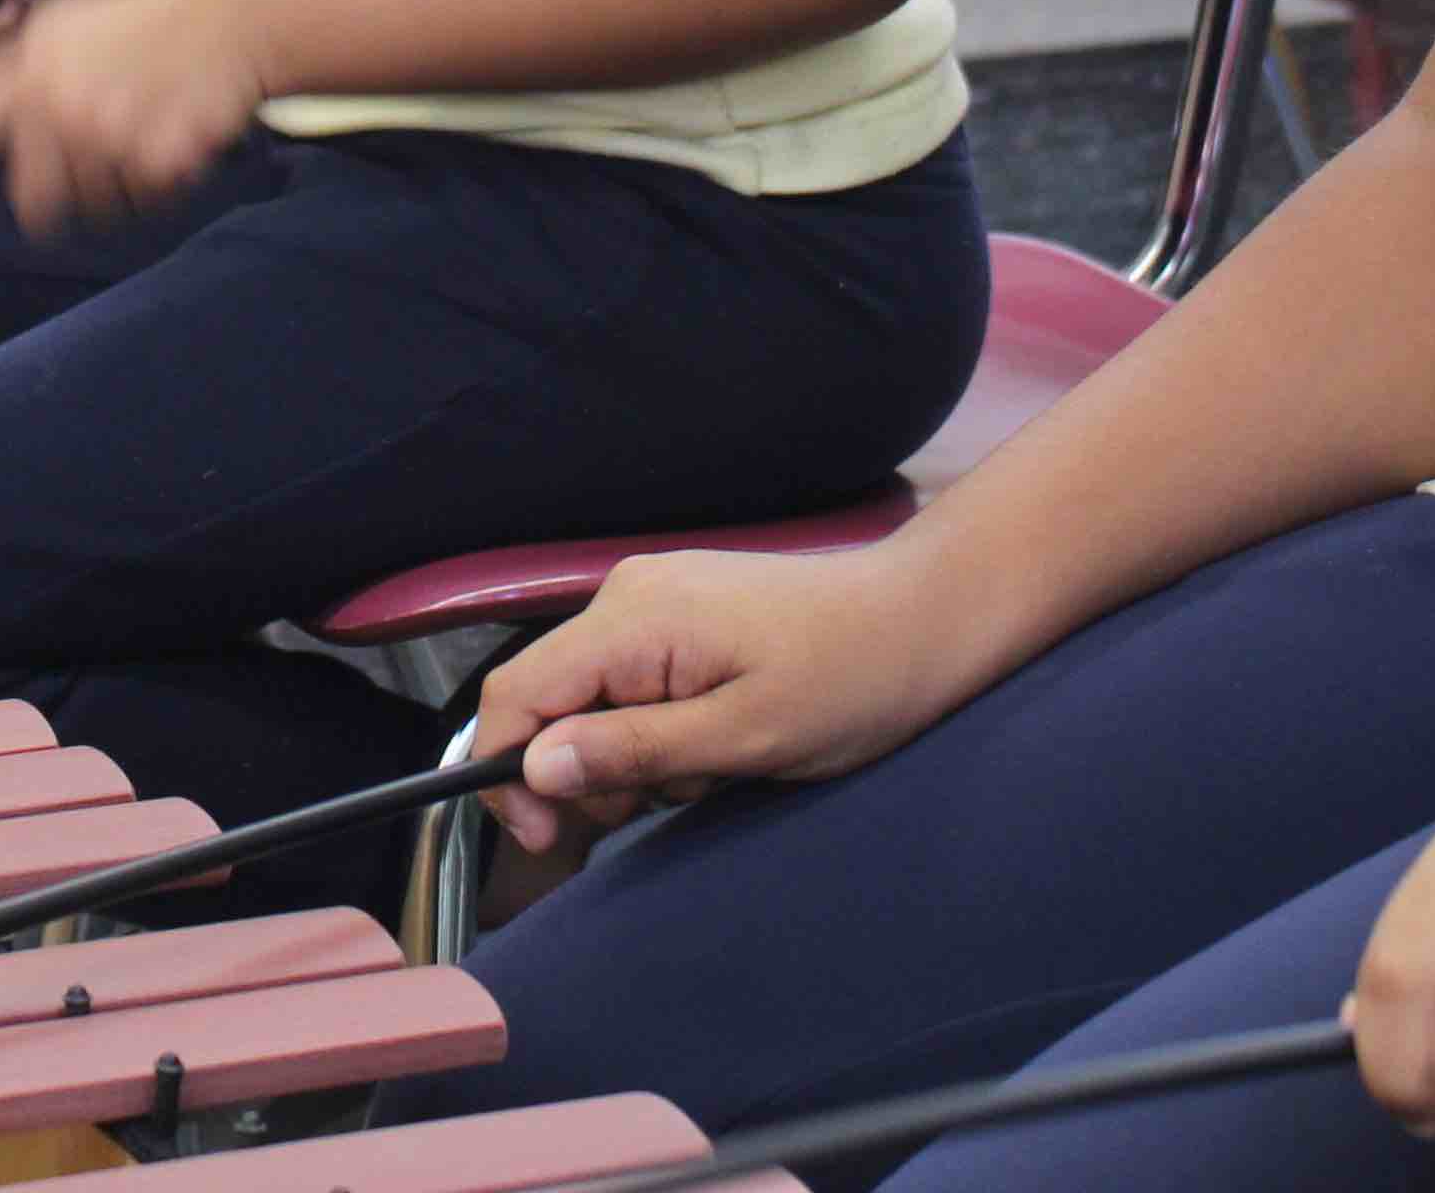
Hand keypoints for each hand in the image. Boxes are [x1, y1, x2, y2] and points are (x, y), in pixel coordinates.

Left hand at [0, 0, 274, 237]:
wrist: (236, 18)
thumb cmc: (159, 15)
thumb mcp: (69, 20)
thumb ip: (19, 67)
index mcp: (30, 61)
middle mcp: (58, 99)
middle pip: (32, 197)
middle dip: (48, 210)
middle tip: (60, 210)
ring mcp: (105, 132)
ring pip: (92, 206)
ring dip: (114, 191)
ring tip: (141, 143)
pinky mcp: (150, 159)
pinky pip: (142, 203)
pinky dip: (157, 187)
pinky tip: (171, 142)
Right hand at [467, 543, 983, 853]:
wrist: (927, 619)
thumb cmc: (852, 680)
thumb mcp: (745, 737)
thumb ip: (634, 751)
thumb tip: (535, 770)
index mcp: (634, 619)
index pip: (516, 694)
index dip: (507, 772)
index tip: (546, 838)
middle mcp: (628, 597)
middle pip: (550, 702)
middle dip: (590, 771)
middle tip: (668, 801)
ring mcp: (655, 600)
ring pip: (593, 701)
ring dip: (635, 756)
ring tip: (714, 766)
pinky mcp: (681, 613)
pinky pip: (632, 683)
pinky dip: (661, 728)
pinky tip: (719, 739)